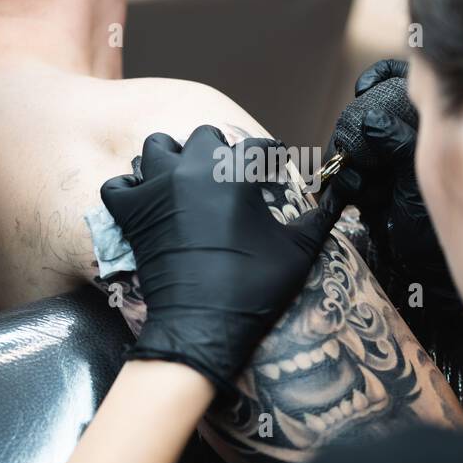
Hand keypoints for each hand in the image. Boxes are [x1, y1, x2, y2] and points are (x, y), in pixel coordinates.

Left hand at [101, 126, 359, 397]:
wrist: (203, 325)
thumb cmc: (254, 288)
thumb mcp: (299, 250)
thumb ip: (321, 217)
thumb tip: (344, 197)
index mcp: (236, 173)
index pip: (258, 146)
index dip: (270, 159)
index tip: (274, 172)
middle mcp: (193, 169)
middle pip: (204, 137)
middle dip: (220, 151)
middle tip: (229, 179)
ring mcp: (156, 188)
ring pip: (157, 148)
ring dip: (173, 159)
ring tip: (186, 181)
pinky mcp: (131, 213)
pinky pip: (119, 185)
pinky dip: (130, 189)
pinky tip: (148, 202)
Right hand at [331, 59, 432, 265]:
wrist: (428, 267)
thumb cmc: (443, 218)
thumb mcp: (425, 172)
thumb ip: (399, 142)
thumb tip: (371, 120)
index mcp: (423, 128)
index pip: (399, 84)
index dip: (379, 79)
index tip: (365, 88)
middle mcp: (402, 141)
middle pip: (364, 116)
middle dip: (357, 135)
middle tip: (366, 158)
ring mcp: (383, 164)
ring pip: (349, 147)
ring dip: (352, 166)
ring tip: (369, 186)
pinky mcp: (366, 187)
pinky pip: (343, 175)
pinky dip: (347, 185)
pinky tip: (363, 196)